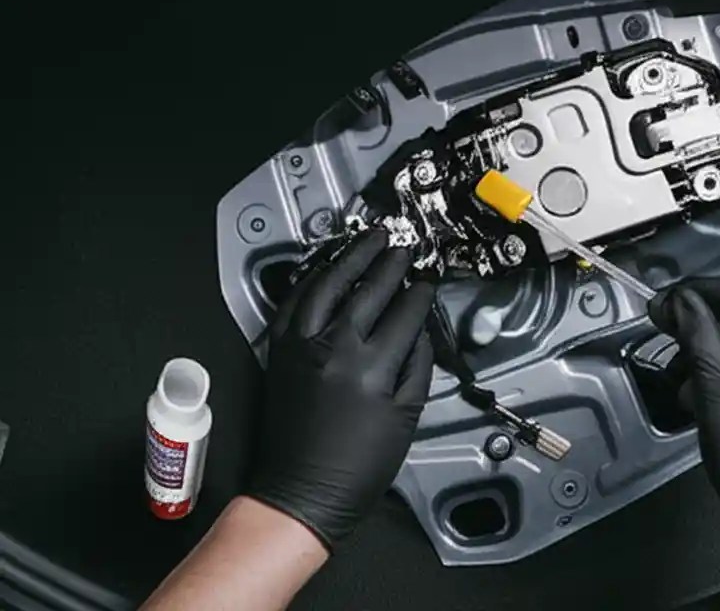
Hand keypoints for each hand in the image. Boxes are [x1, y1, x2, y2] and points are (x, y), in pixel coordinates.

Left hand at [247, 230, 436, 548]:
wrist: (302, 491)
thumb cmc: (358, 465)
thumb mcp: (405, 417)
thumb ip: (416, 366)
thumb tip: (419, 329)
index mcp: (372, 367)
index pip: (404, 313)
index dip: (420, 293)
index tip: (428, 280)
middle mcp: (334, 348)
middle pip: (367, 290)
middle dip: (389, 265)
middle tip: (402, 249)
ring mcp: (300, 346)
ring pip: (325, 285)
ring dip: (349, 259)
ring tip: (367, 242)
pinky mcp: (278, 351)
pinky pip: (293, 303)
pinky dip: (311, 280)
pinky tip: (325, 269)